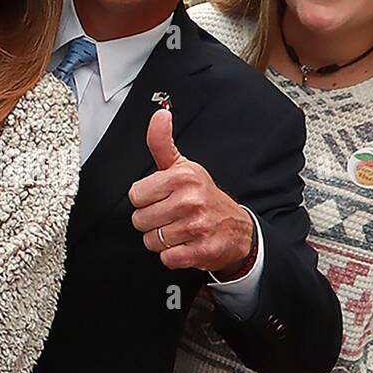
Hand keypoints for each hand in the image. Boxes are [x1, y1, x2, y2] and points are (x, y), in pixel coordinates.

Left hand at [129, 109, 253, 274]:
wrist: (237, 228)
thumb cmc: (204, 196)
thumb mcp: (183, 166)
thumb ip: (163, 143)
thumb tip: (160, 114)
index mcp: (183, 177)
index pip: (135, 195)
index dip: (146, 200)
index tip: (162, 198)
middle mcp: (190, 200)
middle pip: (140, 220)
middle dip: (152, 222)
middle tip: (171, 216)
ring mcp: (197, 226)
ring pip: (151, 241)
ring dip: (162, 240)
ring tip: (179, 230)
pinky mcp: (201, 250)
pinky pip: (166, 258)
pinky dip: (173, 256)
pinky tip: (185, 244)